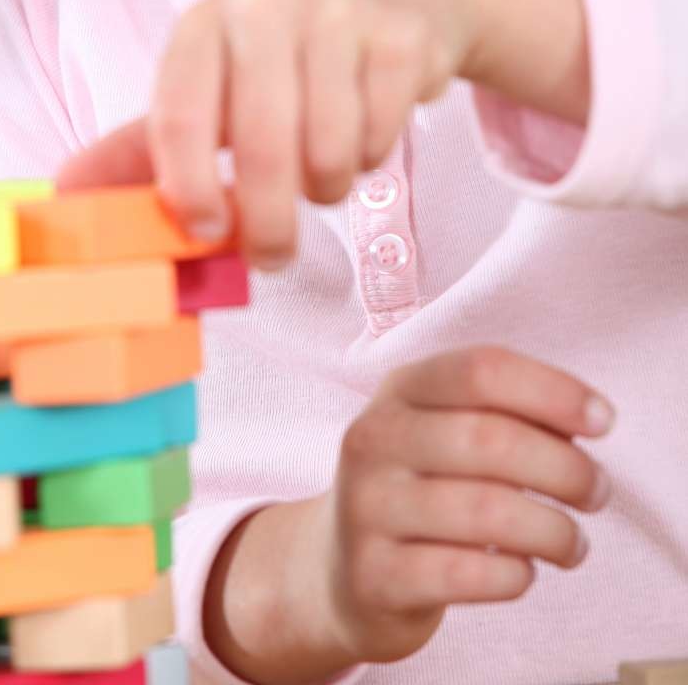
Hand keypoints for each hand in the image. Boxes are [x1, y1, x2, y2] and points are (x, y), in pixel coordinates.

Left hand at [60, 0, 486, 266]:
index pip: (178, 113)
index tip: (205, 233)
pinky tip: (367, 126)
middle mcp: (266, 7)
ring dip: (329, 186)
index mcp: (204, 24)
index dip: (186, 186)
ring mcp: (341, 15)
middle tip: (275, 254)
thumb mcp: (213, 83)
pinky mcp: (402, 36)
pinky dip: (374, 157)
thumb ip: (146, 146)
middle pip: (261, 147)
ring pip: (330, 153)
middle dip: (269, 222)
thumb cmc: (283, 53)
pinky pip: (382, 138)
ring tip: (325, 165)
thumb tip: (64, 197)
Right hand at [203, 345, 615, 681]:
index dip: (554, 390)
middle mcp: (375, 438)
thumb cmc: (420, 491)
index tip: (604, 421)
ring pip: (489, 512)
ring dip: (555, 531)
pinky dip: (516, 574)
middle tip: (596, 493)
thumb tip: (588, 421)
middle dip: (567, 469)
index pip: (483, 369)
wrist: (340, 571)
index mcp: (400, 389)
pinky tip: (522, 571)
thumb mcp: (444, 432)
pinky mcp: (375, 576)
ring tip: (572, 543)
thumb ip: (506, 416)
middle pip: (492, 439)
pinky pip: (470, 573)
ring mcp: (368, 507)